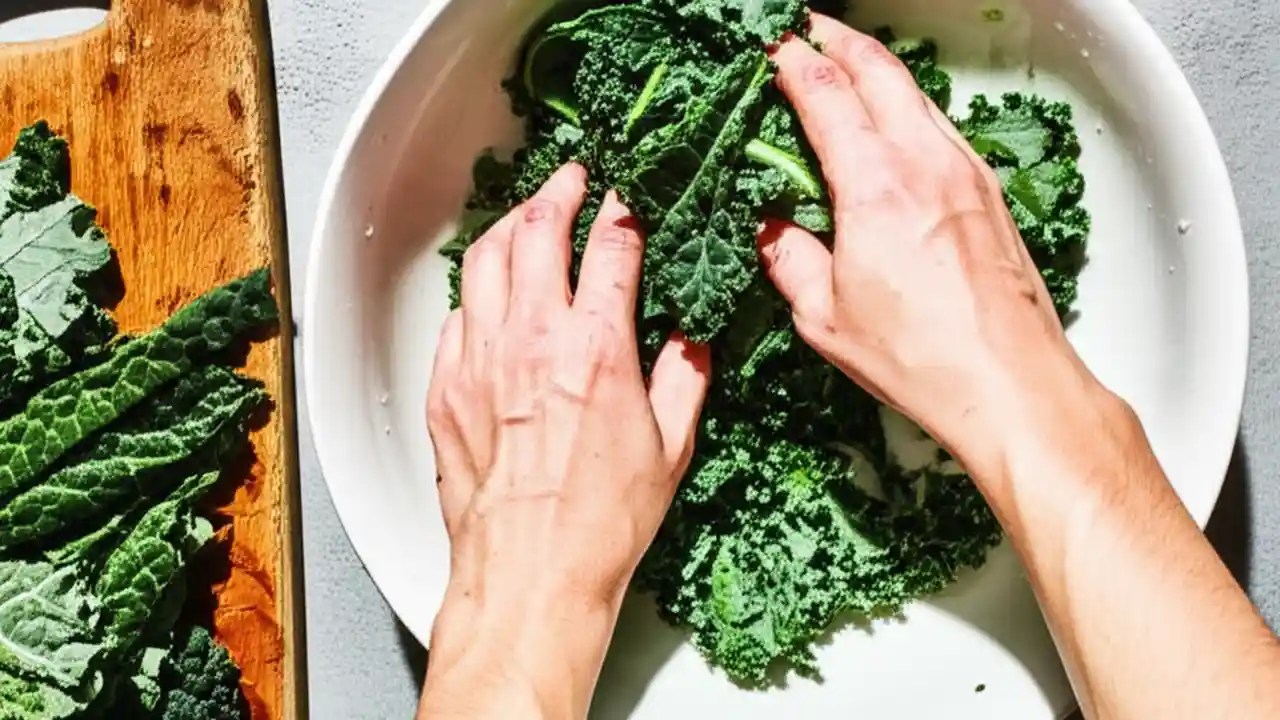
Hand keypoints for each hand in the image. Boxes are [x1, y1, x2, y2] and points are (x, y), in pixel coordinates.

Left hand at [421, 163, 710, 717]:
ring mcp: (480, 362)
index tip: (628, 198)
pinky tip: (490, 294)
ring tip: (527, 216)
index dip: (622, 210)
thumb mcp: (671, 447)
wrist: (532, 574)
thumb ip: (684, 378)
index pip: (609, 246)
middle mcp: (532, 343)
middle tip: (572, 178)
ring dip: (509, 226)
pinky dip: (477, 291)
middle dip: (558, 191)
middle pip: (536, 232)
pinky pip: (457, 316)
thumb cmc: (601, 523)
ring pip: (484, 262)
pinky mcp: (447, 389)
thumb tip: (690, 341)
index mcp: (596, 349)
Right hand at [761, 16, 1099, 479]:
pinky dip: (907, 106)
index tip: (769, 46)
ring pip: (914, 91)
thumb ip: (788, 259)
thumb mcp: (824, 315)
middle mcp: (925, 162)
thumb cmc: (925, 357)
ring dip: (874, 68)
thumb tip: (769, 229)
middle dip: (836, 39)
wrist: (1010, 383)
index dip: (790, 59)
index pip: (825, 92)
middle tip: (805, 29)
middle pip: (878, 68)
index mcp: (875, 185)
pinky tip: (893, 123)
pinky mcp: (989, 191)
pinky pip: (940, 125)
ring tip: (844, 65)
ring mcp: (965, 171)